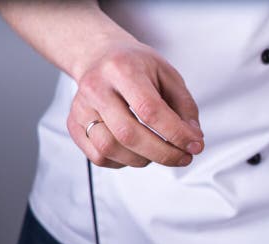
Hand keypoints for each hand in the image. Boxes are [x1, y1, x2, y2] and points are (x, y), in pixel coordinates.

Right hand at [67, 40, 203, 168]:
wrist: (99, 55)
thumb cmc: (136, 66)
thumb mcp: (168, 75)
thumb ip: (185, 107)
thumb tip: (193, 139)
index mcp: (121, 69)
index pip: (150, 110)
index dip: (176, 134)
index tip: (195, 145)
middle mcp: (96, 88)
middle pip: (128, 134)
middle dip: (163, 153)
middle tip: (184, 157)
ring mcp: (81, 108)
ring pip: (110, 149)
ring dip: (143, 159)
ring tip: (159, 151)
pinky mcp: (73, 124)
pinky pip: (99, 157)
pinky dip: (123, 162)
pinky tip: (136, 151)